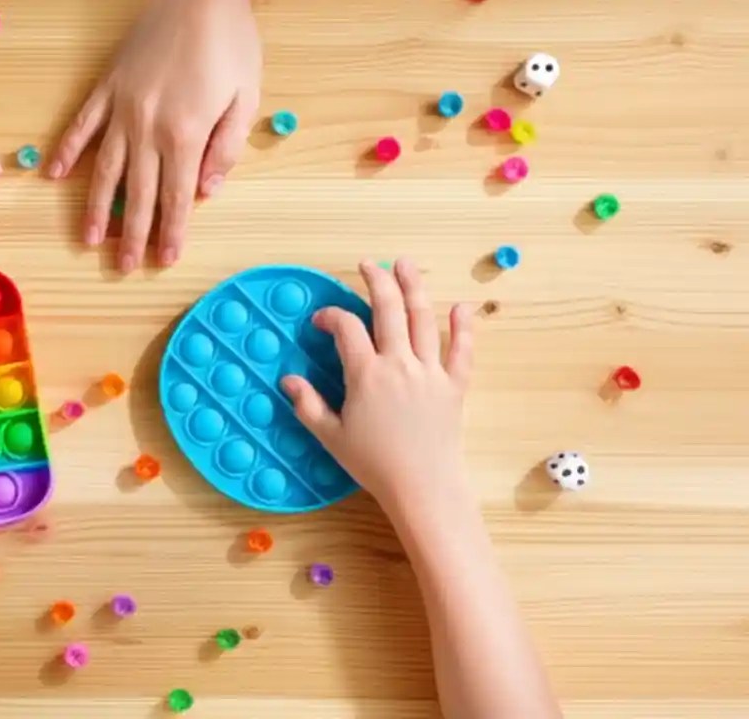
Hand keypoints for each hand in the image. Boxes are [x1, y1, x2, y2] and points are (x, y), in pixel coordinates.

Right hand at [48, 0, 260, 271]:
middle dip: (132, 233)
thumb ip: (225, 148)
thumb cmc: (230, 43)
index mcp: (185, 133)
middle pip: (137, 192)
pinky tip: (54, 177)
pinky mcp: (106, 86)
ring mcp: (122, 107)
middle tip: (124, 266)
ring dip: (95, 206)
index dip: (171, 230)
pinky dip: (67, 152)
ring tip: (89, 238)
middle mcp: (148, 127)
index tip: (164, 260)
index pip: (177, 196)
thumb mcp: (245, 97)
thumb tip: (206, 191)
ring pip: (105, 168)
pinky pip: (82, 126)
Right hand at [281, 260, 473, 505]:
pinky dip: (463, 327)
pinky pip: (462, 350)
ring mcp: (430, 371)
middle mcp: (399, 364)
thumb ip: (308, 405)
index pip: (346, 328)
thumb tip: (288, 381)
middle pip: (388, 309)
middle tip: (368, 264)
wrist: (423, 486)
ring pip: (423, 319)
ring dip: (414, 287)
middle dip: (376, 280)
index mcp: (366, 374)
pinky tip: (461, 307)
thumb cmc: (374, 464)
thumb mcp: (331, 436)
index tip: (321, 321)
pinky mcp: (454, 385)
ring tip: (406, 264)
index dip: (330, 316)